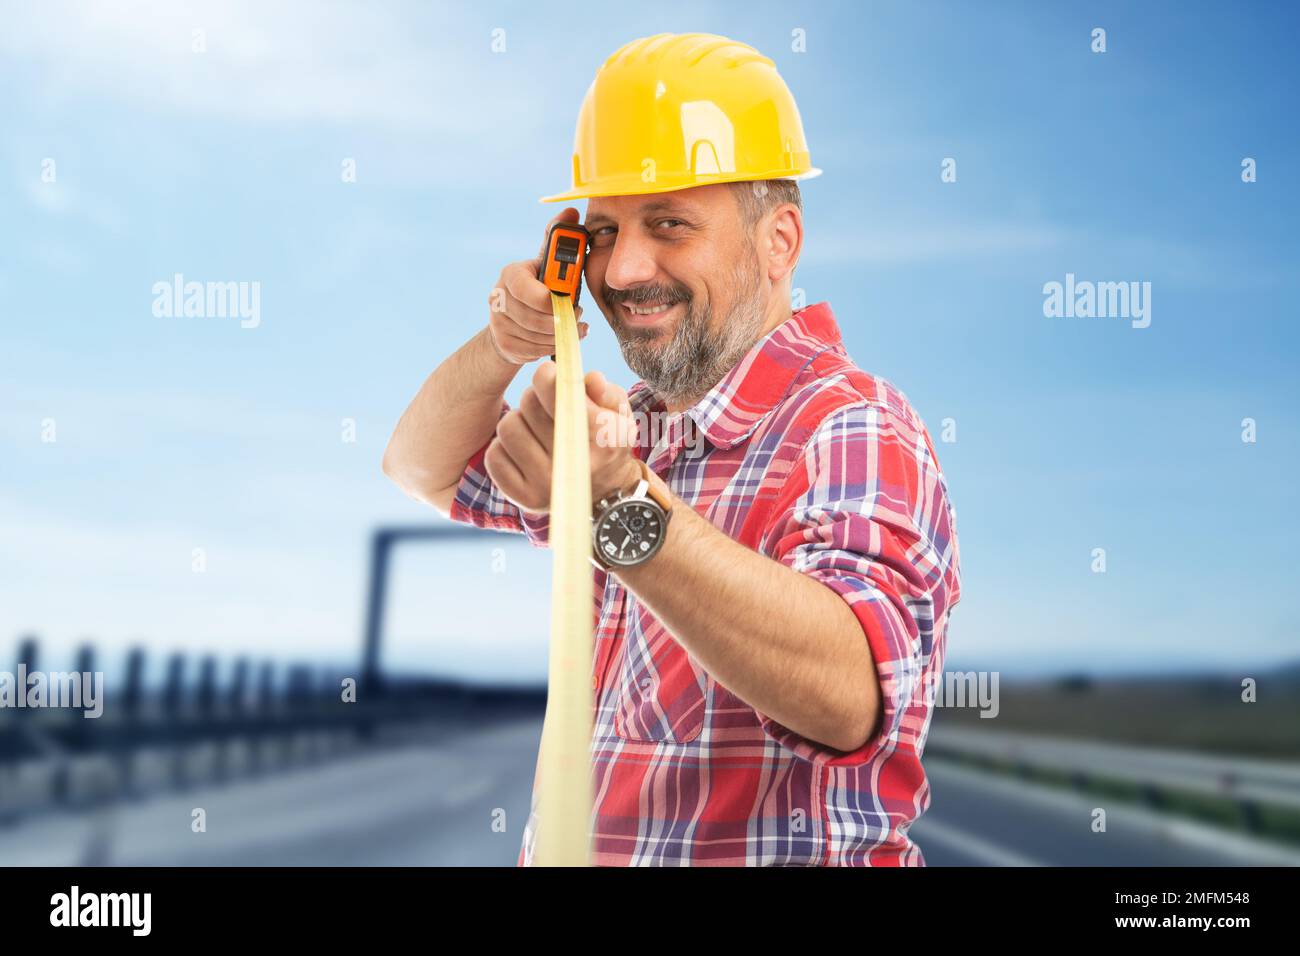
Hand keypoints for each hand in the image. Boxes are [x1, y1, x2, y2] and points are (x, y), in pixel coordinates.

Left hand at [483, 362, 640, 514]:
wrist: (604, 492)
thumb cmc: (606, 441)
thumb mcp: (618, 414)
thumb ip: (606, 392)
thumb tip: (591, 379)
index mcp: (604, 440)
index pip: (563, 398)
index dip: (547, 378)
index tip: (546, 373)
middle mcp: (574, 466)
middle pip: (529, 406)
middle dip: (534, 398)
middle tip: (544, 406)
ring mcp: (547, 486)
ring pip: (507, 428)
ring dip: (518, 422)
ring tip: (534, 429)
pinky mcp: (524, 498)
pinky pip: (494, 456)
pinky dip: (504, 447)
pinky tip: (523, 450)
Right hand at [485, 207, 588, 365]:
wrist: (513, 319)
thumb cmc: (538, 286)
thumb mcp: (547, 263)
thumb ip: (558, 241)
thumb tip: (571, 211)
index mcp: (510, 274)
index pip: (526, 289)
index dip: (550, 299)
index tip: (571, 302)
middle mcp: (498, 297)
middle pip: (535, 317)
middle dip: (562, 320)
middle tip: (578, 317)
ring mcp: (498, 323)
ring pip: (537, 336)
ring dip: (560, 335)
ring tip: (573, 327)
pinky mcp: (504, 344)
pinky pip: (534, 350)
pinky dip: (551, 346)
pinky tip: (559, 338)